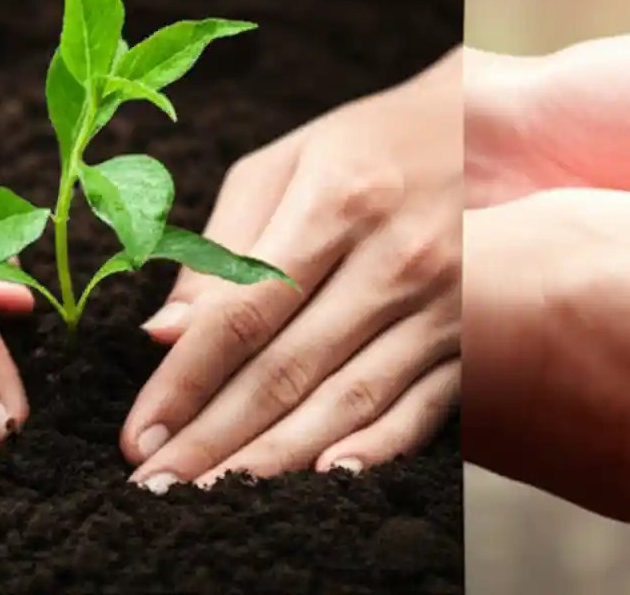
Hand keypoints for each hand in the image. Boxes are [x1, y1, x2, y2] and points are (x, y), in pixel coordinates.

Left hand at [121, 50, 460, 490]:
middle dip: (215, 439)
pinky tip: (326, 483)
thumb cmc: (372, 145)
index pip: (242, 313)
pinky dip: (377, 449)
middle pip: (289, 369)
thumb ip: (224, 246)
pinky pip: (423, 406)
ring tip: (217, 500)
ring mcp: (446, 302)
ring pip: (349, 400)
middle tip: (156, 489)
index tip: (138, 437)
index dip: (183, 383)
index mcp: (338, 201)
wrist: (490, 128)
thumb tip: (162, 334)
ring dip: (277, 460)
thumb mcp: (290, 163)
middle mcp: (396, 258)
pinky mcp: (479, 336)